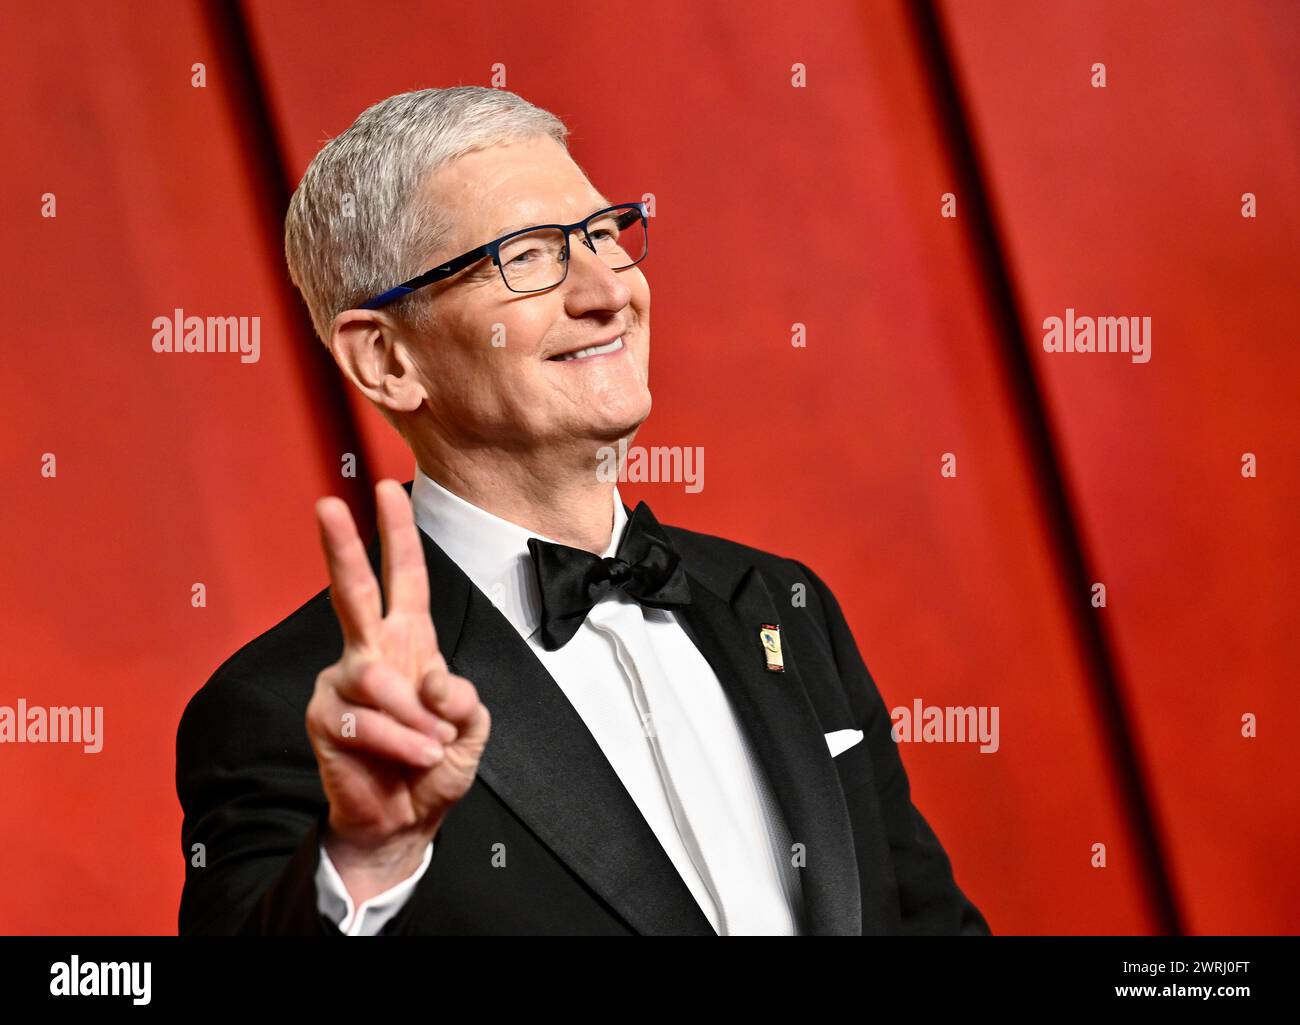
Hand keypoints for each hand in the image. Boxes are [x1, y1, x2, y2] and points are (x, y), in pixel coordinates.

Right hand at [306, 479, 489, 903]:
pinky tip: (412, 757)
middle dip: (343, 547)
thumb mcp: (471, 729)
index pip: (404, 578)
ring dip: (414, 719)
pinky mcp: (324, 717)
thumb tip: (431, 680)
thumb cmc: (434, 766)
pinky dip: (397, 741)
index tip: (388, 489)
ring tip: (432, 746)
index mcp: (411, 642)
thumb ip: (464, 699)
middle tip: (328, 504)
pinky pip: (363, 718)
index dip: (398, 535)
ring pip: (374, 678)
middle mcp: (372, 652)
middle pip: (352, 591)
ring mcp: (343, 682)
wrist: (404, 822)